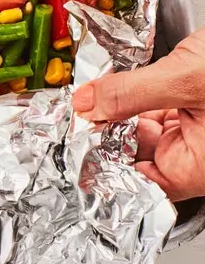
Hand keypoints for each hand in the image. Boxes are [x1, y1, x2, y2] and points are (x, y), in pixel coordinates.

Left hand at [73, 28, 204, 201]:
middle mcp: (202, 154)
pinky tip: (107, 88)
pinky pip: (156, 108)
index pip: (141, 186)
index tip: (71, 151)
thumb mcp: (188, 78)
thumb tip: (85, 106)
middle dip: (102, 136)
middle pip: (137, 155)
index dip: (103, 171)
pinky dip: (132, 97)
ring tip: (85, 99)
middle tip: (71, 117)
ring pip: (143, 129)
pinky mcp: (197, 103)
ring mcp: (200, 129)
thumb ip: (132, 93)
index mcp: (203, 166)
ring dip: (114, 114)